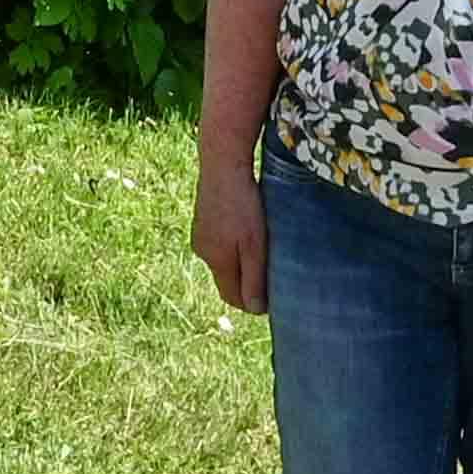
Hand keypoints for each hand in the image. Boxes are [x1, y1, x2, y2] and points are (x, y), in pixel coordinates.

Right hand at [192, 160, 270, 313]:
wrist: (222, 164)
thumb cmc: (242, 205)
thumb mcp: (255, 245)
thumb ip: (254, 278)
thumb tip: (255, 309)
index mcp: (216, 261)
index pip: (231, 297)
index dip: (251, 303)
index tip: (272, 299)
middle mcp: (203, 251)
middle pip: (226, 278)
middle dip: (246, 284)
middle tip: (271, 276)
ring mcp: (200, 233)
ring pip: (223, 259)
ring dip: (240, 262)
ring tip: (262, 252)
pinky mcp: (203, 218)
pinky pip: (219, 241)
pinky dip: (233, 244)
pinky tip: (247, 231)